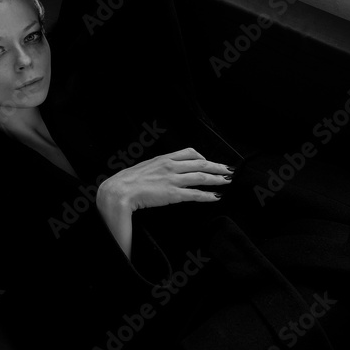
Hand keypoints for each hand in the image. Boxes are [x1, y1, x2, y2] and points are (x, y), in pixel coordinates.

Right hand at [95, 147, 232, 257]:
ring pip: (201, 177)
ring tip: (227, 181)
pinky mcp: (173, 193)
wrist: (121, 189)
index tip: (209, 161)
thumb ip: (157, 167)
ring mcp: (173, 179)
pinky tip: (215, 197)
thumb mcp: (145, 167)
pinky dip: (208, 195)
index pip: (189, 152)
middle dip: (216, 167)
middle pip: (200, 163)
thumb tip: (164, 171)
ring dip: (217, 179)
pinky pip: (195, 194)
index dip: (203, 157)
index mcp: (164, 158)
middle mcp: (171, 166)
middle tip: (228, 170)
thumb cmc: (129, 181)